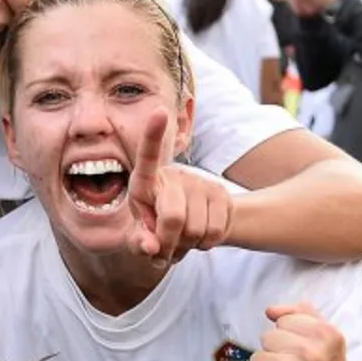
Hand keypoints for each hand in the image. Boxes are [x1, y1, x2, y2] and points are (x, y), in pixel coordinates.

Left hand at [126, 109, 232, 264]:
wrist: (189, 224)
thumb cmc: (153, 226)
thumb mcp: (139, 235)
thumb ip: (138, 243)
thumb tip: (152, 246)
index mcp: (145, 181)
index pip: (148, 155)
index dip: (152, 135)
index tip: (159, 110)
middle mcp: (173, 176)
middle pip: (172, 218)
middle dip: (167, 243)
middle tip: (164, 250)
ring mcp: (201, 183)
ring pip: (197, 230)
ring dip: (187, 246)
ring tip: (180, 239)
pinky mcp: (223, 195)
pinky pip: (216, 232)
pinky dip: (205, 244)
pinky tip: (197, 237)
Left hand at [246, 303, 361, 360]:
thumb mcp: (331, 346)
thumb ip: (306, 318)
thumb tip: (271, 310)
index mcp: (325, 334)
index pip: (285, 320)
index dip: (290, 339)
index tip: (303, 357)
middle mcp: (305, 350)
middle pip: (267, 338)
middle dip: (278, 355)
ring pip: (256, 358)